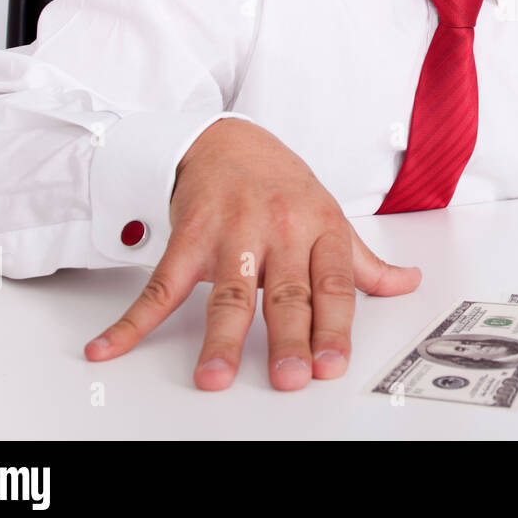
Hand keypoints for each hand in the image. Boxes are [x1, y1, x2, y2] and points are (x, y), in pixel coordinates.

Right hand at [83, 117, 421, 390]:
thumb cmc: (282, 184)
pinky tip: (110, 346)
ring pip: (228, 291)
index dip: (335, 326)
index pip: (332, 285)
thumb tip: (407, 283)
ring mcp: (232, 231)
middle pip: (285, 293)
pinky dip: (133, 319)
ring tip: (213, 376)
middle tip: (289, 378)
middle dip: (287, 339)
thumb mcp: (329, 216)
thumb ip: (363, 262)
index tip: (333, 363)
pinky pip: (161, 282)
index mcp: (319, 229)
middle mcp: (279, 230)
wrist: (227, 139)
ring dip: (219, 337)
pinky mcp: (189, 234)